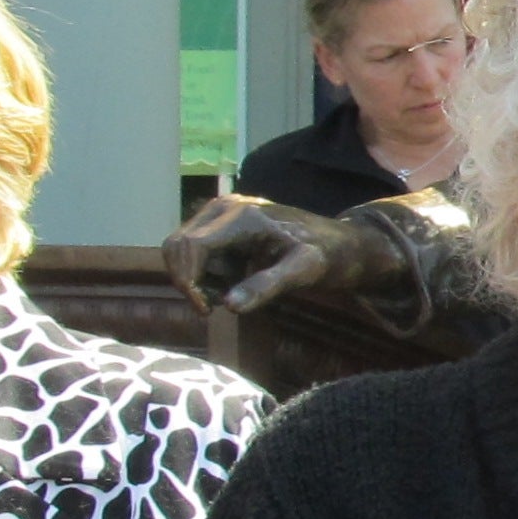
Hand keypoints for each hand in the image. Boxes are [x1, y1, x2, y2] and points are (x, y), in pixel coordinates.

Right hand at [164, 194, 401, 319]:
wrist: (339, 242)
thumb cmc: (326, 256)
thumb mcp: (304, 273)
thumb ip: (267, 287)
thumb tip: (229, 306)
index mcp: (242, 216)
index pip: (189, 246)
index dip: (187, 282)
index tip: (207, 311)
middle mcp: (224, 207)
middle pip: (177, 246)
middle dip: (190, 280)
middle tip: (216, 305)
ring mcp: (220, 212)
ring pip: (181, 248)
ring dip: (197, 276)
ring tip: (234, 289)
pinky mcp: (220, 221)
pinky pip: (194, 249)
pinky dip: (204, 271)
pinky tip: (234, 279)